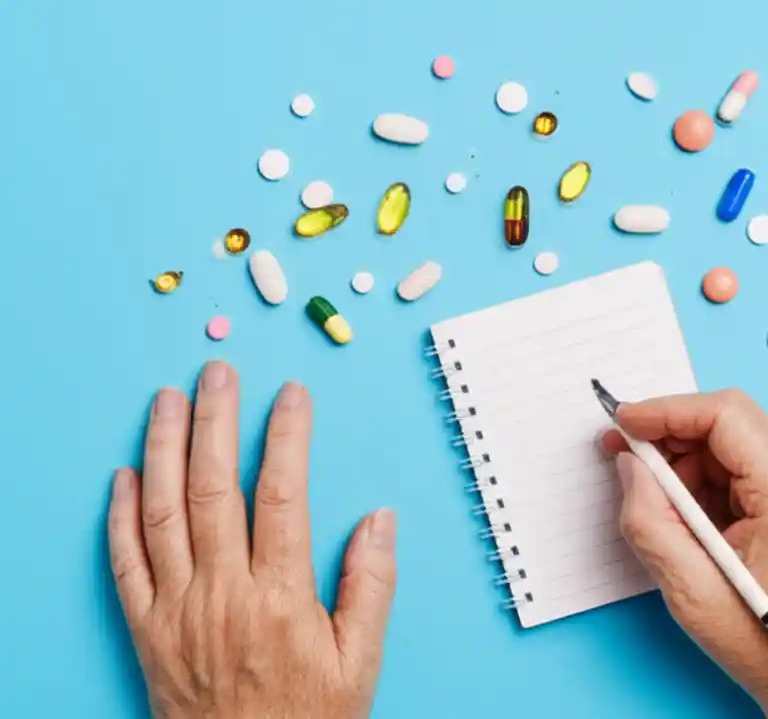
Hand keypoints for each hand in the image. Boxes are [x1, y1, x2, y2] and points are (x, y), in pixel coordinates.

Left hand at [107, 361, 396, 718]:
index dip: (286, 435)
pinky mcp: (145, 631)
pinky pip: (124, 563)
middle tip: (218, 372)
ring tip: (167, 399)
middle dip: (214, 420)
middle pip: (213, 487)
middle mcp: (222, 593)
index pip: (282, 493)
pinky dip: (120, 515)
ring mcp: (176, 610)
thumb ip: (372, 586)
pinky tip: (125, 475)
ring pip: (163, 512)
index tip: (291, 394)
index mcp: (281, 597)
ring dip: (162, 448)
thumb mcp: (361, 662)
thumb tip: (381, 519)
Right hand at [602, 389, 767, 718]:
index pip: (728, 416)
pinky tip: (698, 517)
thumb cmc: (764, 646)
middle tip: (627, 461)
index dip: (668, 411)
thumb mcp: (689, 589)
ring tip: (667, 509)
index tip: (624, 422)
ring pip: (741, 441)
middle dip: (674, 437)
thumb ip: (649, 517)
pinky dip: (715, 478)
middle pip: (734, 423)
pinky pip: (755, 463)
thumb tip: (631, 462)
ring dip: (693, 462)